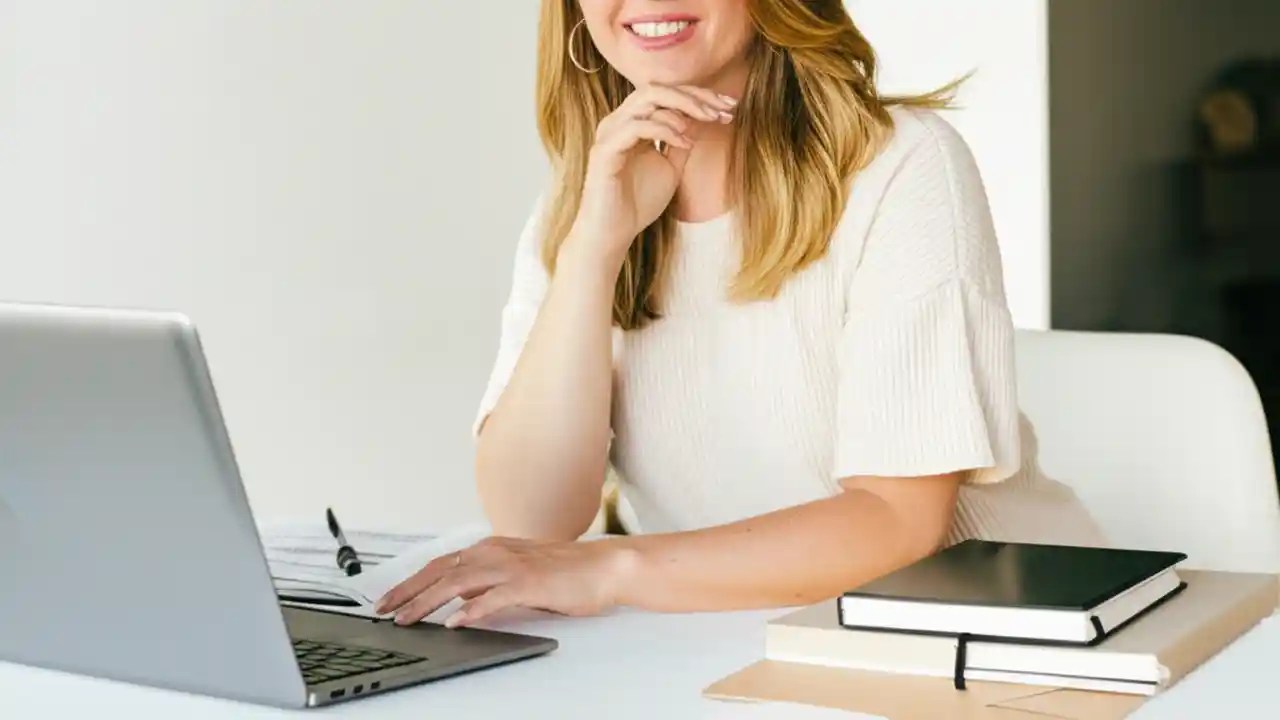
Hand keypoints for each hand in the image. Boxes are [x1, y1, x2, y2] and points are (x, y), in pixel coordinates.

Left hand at [374, 536, 635, 627]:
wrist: (603, 567)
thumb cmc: (566, 573)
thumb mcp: (517, 574)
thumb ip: (488, 582)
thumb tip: (459, 598)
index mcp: (492, 549)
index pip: (442, 564)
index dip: (412, 581)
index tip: (389, 599)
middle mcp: (496, 552)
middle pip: (441, 570)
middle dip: (408, 591)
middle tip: (384, 610)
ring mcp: (512, 566)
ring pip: (458, 581)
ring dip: (428, 601)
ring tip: (408, 618)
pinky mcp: (529, 583)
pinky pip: (493, 597)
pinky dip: (471, 609)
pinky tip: (456, 622)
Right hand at [568, 84, 736, 267]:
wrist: (613, 233)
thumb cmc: (638, 203)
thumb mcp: (671, 168)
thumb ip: (682, 142)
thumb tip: (702, 120)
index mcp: (631, 123)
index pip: (666, 94)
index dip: (699, 96)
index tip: (729, 106)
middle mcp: (618, 121)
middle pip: (657, 89)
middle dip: (695, 95)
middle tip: (723, 109)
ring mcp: (610, 133)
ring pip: (647, 99)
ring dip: (683, 106)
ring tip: (708, 120)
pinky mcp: (605, 150)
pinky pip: (637, 126)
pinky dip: (665, 129)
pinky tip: (686, 142)